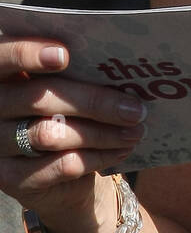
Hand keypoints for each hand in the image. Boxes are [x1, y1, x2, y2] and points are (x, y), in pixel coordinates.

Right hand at [0, 38, 147, 222]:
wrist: (55, 173)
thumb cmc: (66, 112)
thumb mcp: (67, 87)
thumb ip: (78, 72)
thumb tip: (123, 65)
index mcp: (3, 75)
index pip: (3, 57)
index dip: (28, 54)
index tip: (64, 55)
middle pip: (39, 98)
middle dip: (94, 102)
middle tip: (134, 108)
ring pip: (51, 134)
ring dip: (101, 133)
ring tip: (135, 130)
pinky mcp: (11, 178)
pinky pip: (60, 165)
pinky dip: (97, 157)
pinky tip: (121, 150)